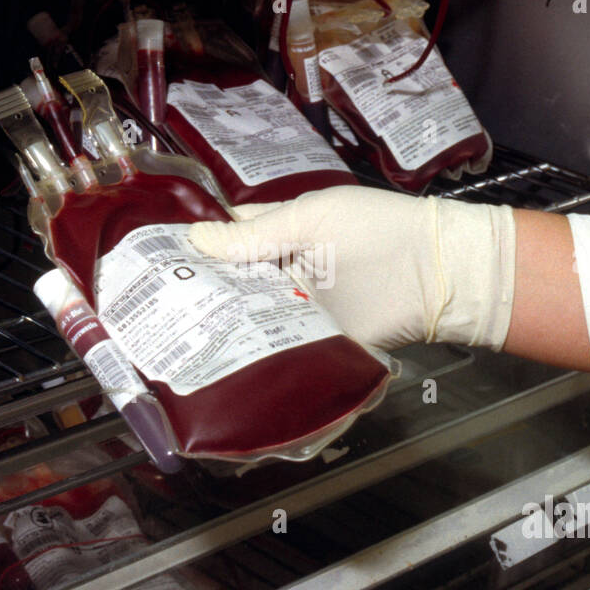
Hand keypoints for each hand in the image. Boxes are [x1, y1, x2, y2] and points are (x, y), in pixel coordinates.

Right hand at [188, 185, 516, 351]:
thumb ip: (254, 237)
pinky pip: (281, 352)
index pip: (227, 240)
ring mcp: (299, 310)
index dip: (195, 251)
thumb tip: (194, 240)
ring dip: (223, 330)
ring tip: (177, 344)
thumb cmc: (378, 231)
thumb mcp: (312, 221)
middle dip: (200, 297)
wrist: (436, 274)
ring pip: (251, 321)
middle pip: (233, 286)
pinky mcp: (315, 344)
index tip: (152, 266)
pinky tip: (224, 367)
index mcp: (281, 233)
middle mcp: (284, 272)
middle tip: (157, 314)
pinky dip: (258, 359)